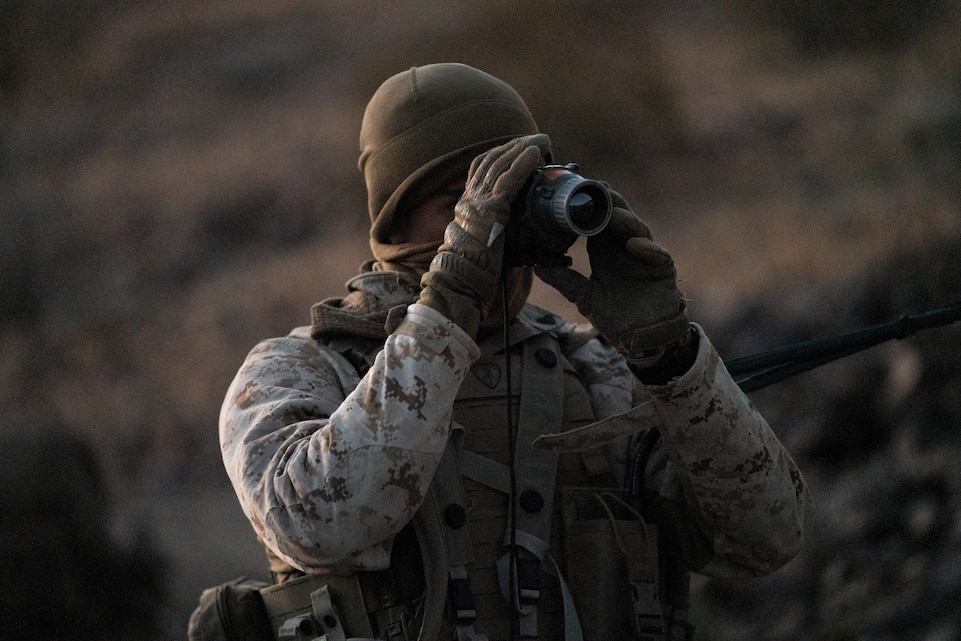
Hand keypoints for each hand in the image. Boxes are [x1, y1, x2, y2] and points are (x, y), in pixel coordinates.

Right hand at [419, 134, 550, 335]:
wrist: (461, 281)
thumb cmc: (474, 270)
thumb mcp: (484, 241)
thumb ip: (495, 229)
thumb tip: (518, 230)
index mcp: (467, 204)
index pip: (482, 169)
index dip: (501, 154)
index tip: (519, 146)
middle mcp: (470, 198)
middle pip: (493, 161)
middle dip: (516, 146)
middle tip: (537, 138)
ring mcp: (478, 203)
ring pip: (501, 166)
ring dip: (523, 149)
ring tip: (541, 140)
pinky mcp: (490, 211)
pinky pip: (508, 181)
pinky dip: (523, 165)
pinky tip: (535, 154)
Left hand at [534, 193, 688, 361]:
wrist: (639, 340)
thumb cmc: (614, 316)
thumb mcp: (583, 296)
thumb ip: (564, 280)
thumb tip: (538, 266)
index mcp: (606, 250)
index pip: (598, 221)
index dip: (589, 206)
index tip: (574, 192)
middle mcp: (625, 248)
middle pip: (618, 217)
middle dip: (609, 203)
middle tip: (596, 189)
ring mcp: (645, 257)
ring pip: (638, 230)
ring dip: (625, 221)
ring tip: (612, 213)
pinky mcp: (662, 270)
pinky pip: (658, 255)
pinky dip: (647, 248)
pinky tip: (635, 244)